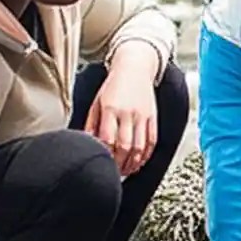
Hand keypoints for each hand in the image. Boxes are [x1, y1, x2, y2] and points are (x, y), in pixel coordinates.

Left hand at [86, 44, 160, 175]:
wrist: (135, 67)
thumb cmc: (113, 85)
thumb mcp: (97, 102)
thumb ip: (92, 123)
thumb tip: (87, 143)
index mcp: (111, 109)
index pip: (107, 140)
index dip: (105, 156)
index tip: (102, 165)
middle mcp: (128, 113)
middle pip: (124, 146)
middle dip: (119, 164)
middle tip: (114, 174)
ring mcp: (143, 116)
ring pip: (139, 147)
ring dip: (133, 163)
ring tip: (127, 171)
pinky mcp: (153, 117)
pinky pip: (152, 141)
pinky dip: (146, 155)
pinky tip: (140, 162)